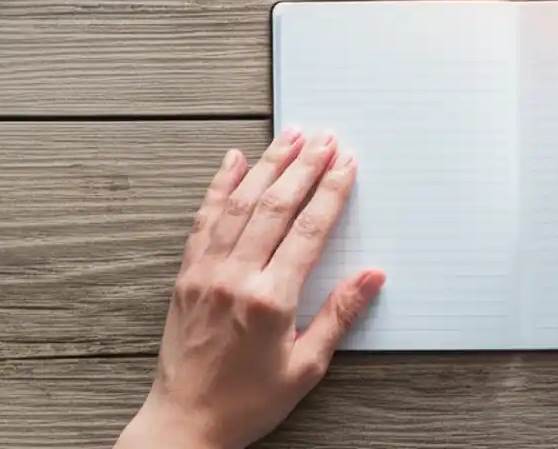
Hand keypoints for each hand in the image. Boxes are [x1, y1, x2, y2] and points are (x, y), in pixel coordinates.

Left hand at [116, 129, 384, 448]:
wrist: (184, 423)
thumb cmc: (246, 402)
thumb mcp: (306, 367)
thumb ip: (338, 315)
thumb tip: (372, 276)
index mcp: (270, 300)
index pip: (309, 230)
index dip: (330, 192)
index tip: (345, 164)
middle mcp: (235, 277)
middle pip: (276, 206)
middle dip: (304, 167)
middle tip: (325, 138)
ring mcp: (206, 271)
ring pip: (239, 203)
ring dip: (267, 166)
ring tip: (289, 137)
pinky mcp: (186, 274)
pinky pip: (204, 218)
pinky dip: (219, 185)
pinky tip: (233, 161)